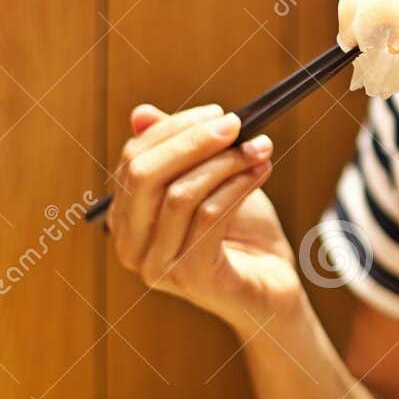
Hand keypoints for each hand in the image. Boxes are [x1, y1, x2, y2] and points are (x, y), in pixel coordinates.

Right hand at [108, 102, 305, 334]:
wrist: (273, 287)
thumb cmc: (241, 233)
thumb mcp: (210, 182)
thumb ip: (178, 151)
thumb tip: (141, 114)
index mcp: (125, 219)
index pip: (133, 161)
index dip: (174, 129)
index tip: (217, 112)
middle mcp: (131, 247)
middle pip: (146, 175)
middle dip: (194, 141)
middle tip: (236, 124)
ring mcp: (157, 267)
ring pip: (181, 194)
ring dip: (227, 162)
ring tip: (260, 148)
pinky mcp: (192, 278)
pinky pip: (209, 217)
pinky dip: (239, 186)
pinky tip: (262, 171)